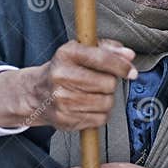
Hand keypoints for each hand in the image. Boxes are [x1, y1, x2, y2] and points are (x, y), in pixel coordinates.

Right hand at [0, 38, 138, 130]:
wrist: (37, 93)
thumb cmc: (64, 69)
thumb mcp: (81, 51)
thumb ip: (108, 49)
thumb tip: (128, 55)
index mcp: (66, 54)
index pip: (101, 59)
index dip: (121, 66)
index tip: (131, 71)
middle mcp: (61, 76)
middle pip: (108, 83)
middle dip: (110, 82)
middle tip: (99, 80)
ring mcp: (62, 100)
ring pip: (106, 102)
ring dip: (105, 98)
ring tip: (92, 93)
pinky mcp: (66, 119)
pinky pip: (100, 118)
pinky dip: (100, 113)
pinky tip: (88, 105)